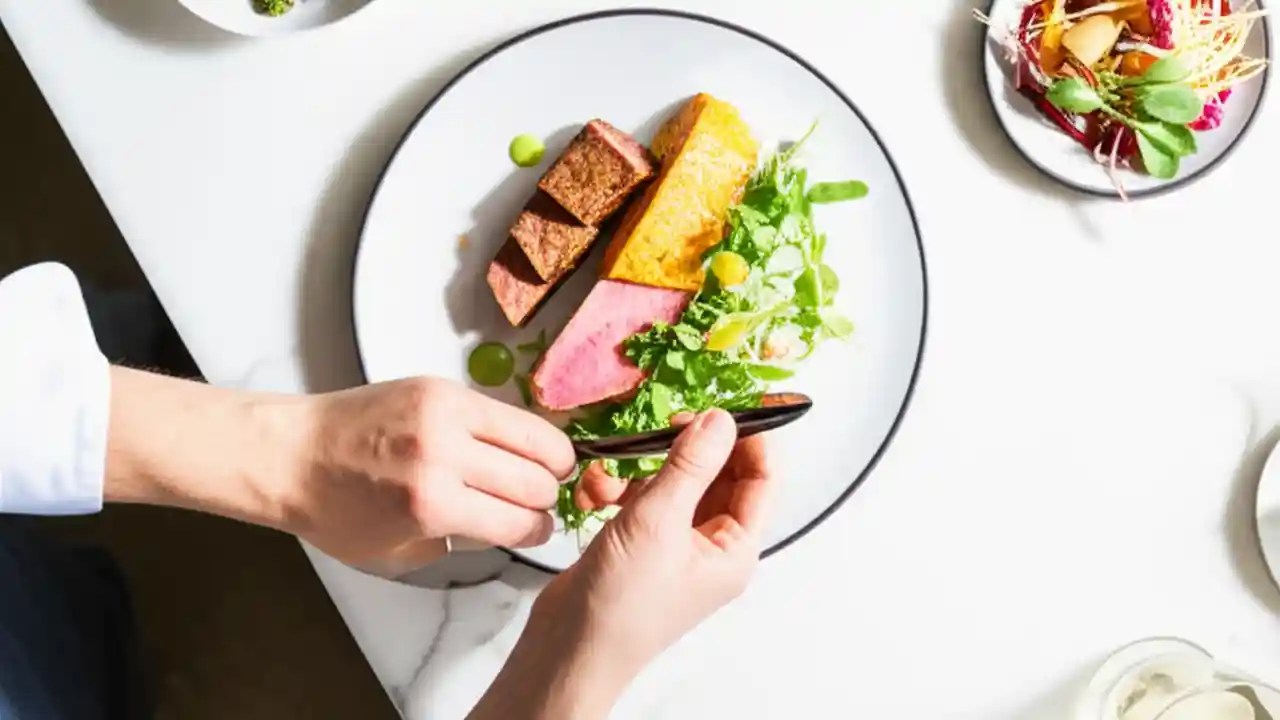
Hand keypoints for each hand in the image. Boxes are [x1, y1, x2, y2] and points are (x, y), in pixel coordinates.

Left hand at [289, 377, 575, 574]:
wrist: (291, 454)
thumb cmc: (334, 512)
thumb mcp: (395, 554)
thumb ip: (457, 542)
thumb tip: (505, 524)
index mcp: (433, 506)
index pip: (520, 521)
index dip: (538, 532)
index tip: (538, 530)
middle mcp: (444, 456)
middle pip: (536, 481)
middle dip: (546, 500)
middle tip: (538, 503)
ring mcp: (445, 414)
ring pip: (537, 437)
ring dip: (550, 461)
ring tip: (545, 470)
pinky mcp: (441, 387)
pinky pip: (505, 411)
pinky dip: (520, 432)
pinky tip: (514, 445)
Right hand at [468, 409, 773, 719]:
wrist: (568, 650)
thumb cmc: (621, 603)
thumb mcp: (658, 521)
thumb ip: (692, 464)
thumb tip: (722, 419)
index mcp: (736, 549)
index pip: (762, 477)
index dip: (751, 435)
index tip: (728, 400)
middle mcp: (713, 546)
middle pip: (718, 475)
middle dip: (688, 448)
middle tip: (666, 424)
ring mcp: (677, 546)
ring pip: (675, 483)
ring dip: (644, 470)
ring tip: (612, 475)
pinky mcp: (642, 545)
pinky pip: (644, 500)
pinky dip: (620, 488)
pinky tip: (596, 492)